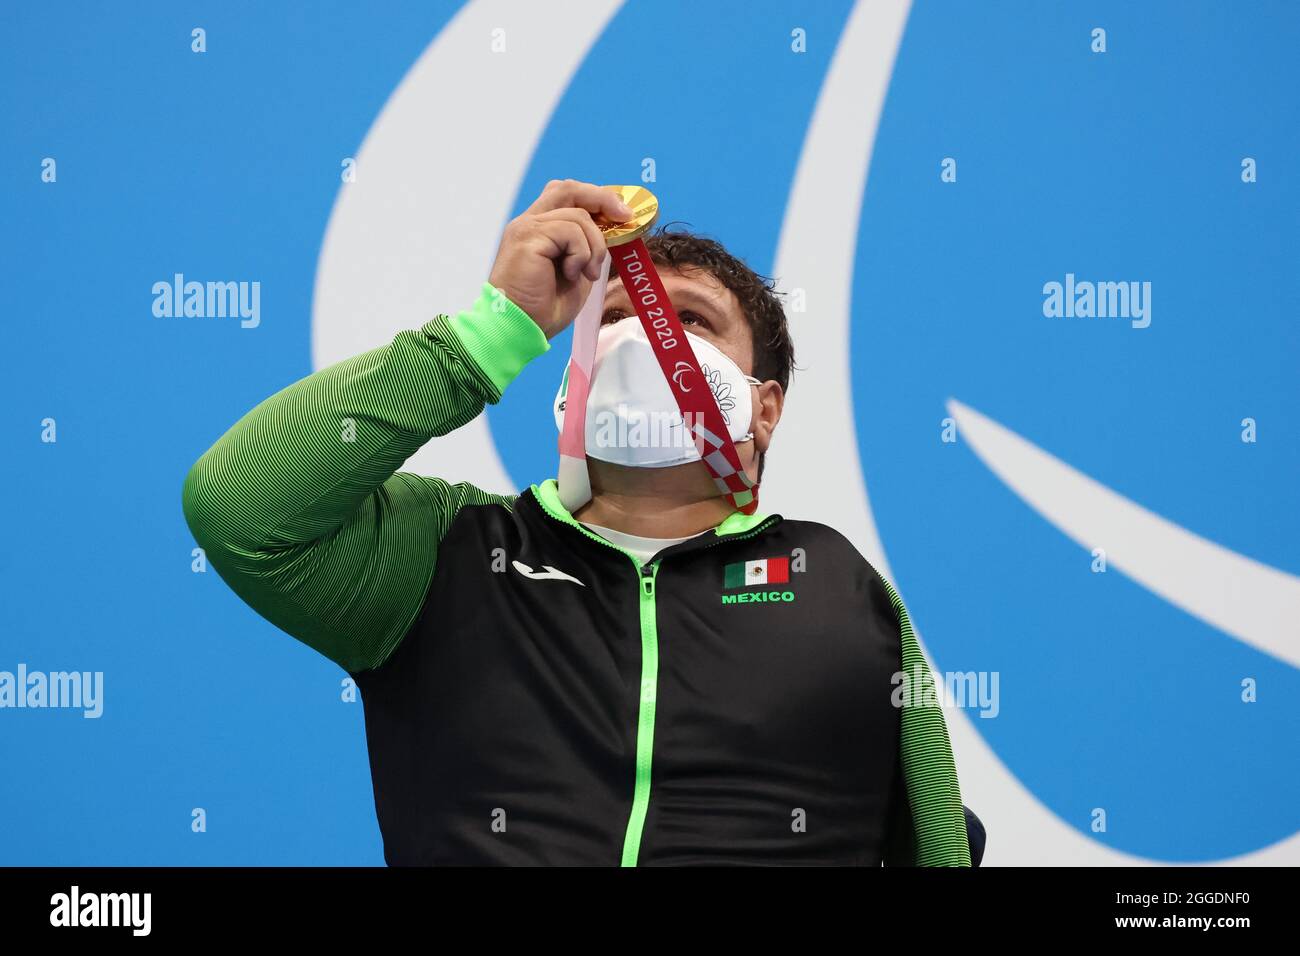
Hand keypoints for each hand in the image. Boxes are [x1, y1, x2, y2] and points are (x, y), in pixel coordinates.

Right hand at [487, 179, 632, 338]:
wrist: (520, 328)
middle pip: (569, 189)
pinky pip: (570, 232)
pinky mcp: (528, 238)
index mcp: (539, 229)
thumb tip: (614, 230)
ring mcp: (527, 228)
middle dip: (603, 199)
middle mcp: (529, 222)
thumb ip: (587, 247)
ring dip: (594, 246)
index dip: (596, 198)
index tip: (622, 213)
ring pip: (578, 216)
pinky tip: (572, 274)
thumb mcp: (577, 271)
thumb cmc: (543, 308)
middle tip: (625, 217)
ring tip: (587, 273)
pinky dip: (581, 254)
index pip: (567, 195)